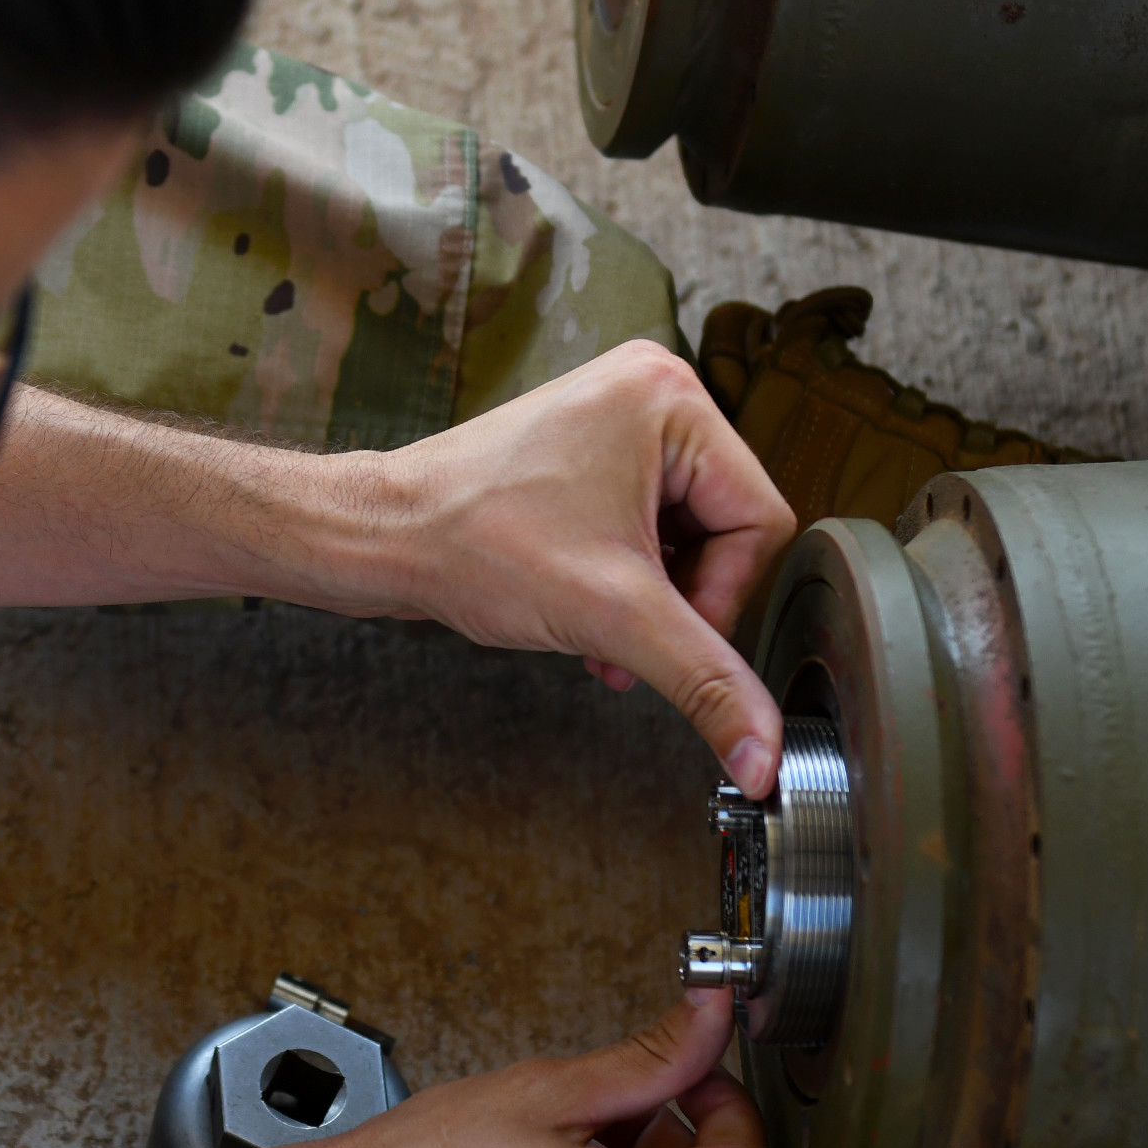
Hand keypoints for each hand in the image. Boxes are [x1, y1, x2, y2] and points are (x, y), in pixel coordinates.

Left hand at [357, 341, 796, 793]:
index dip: (724, 596)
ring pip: (685, 540)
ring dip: (651, 603)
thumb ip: (705, 682)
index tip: (669, 631)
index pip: (761, 521)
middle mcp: (651, 392)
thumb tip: (767, 754)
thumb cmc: (473, 544)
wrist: (381, 540)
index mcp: (672, 399)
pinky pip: (645, 527)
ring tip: (600, 634)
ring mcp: (616, 420)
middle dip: (680, 602)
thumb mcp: (614, 618)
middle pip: (726, 531)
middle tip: (628, 636)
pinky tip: (587, 615)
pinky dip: (626, 583)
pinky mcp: (587, 452)